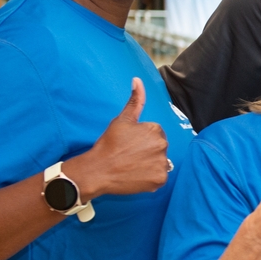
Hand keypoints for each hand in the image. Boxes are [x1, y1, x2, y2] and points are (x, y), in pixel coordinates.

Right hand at [64, 78, 169, 197]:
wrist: (98, 170)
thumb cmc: (108, 144)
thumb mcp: (121, 120)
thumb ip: (134, 101)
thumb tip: (137, 80)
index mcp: (155, 129)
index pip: (155, 134)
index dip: (141, 140)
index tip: (129, 144)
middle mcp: (163, 145)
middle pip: (159, 148)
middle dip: (148, 151)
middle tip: (129, 156)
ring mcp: (162, 163)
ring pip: (160, 162)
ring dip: (150, 164)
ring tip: (132, 165)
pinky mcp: (160, 179)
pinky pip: (160, 177)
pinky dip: (150, 178)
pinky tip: (136, 175)